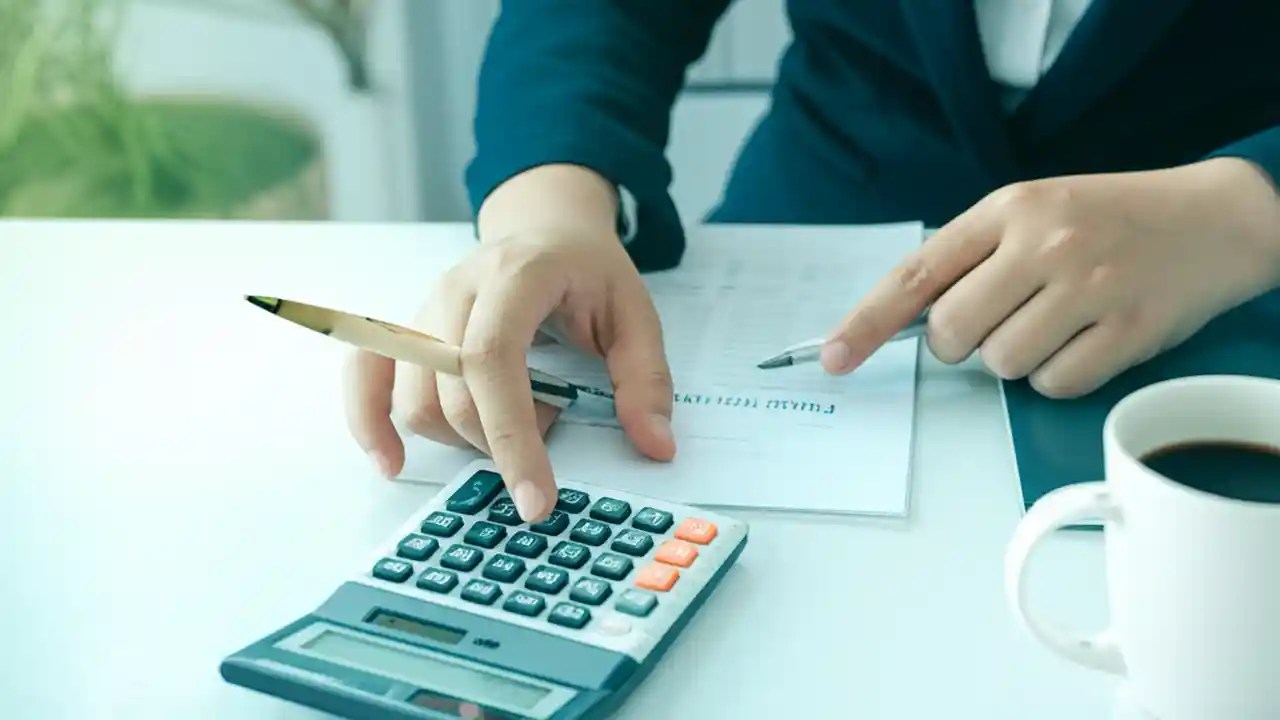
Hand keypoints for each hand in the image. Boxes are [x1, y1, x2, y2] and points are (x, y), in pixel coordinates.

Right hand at [344, 226, 675, 521]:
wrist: (545, 228)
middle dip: (499, 442)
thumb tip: (656, 445)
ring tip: (515, 412)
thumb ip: (646, 378)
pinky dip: (370, 423)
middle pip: (451, 393)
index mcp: (515, 277)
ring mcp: (422, 309)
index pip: (491, 361)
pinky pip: (365, 378)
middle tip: (552, 420)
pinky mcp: (403, 331)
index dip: (510, 435)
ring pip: (414, 401)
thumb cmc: (586, 270)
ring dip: (464, 435)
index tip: (535, 499)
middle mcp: (456, 290)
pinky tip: (392, 462)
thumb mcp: (635, 312)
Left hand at [822, 158, 1279, 396]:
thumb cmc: (1105, 219)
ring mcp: (1089, 286)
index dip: (866, 322)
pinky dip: (1059, 375)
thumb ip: (971, 257)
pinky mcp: (1128, 329)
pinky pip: (1055, 384)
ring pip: (1002, 364)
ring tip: (1056, 320)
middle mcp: (1044, 243)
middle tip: (997, 322)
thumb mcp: (1033, 211)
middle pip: (953, 332)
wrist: (1213, 217)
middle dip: (960, 345)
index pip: (917, 274)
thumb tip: (906, 321)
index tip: (832, 358)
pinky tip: (1087, 338)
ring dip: (1016, 358)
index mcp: (1008, 208)